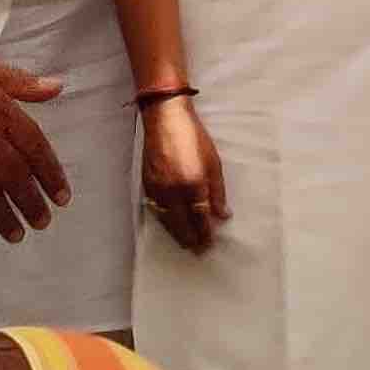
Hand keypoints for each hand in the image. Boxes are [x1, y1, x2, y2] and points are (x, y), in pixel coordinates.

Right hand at [143, 95, 230, 253]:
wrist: (165, 119)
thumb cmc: (193, 136)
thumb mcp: (213, 162)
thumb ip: (217, 191)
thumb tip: (222, 214)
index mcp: (193, 184)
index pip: (201, 218)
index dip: (206, 233)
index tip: (210, 244)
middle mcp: (174, 191)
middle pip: (182, 225)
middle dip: (191, 239)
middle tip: (199, 250)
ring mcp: (158, 190)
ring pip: (167, 221)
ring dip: (177, 233)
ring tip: (186, 242)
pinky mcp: (147, 186)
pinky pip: (157, 211)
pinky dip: (165, 221)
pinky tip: (172, 224)